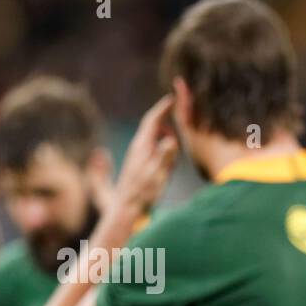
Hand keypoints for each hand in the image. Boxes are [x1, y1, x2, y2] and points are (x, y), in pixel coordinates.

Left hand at [114, 95, 178, 214]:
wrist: (126, 208)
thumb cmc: (143, 193)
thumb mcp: (158, 175)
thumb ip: (166, 157)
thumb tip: (172, 140)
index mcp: (142, 145)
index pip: (153, 120)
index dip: (163, 108)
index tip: (172, 98)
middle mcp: (138, 147)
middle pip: (155, 127)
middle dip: (168, 128)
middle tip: (178, 142)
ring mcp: (138, 155)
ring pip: (155, 140)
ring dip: (166, 144)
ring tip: (172, 163)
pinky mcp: (139, 164)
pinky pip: (154, 151)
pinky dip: (163, 153)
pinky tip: (167, 169)